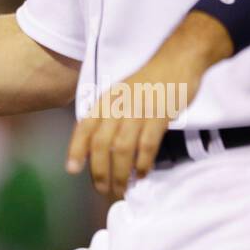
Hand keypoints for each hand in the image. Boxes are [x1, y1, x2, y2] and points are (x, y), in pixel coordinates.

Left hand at [66, 17, 222, 199]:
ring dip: (120, 173)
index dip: (76, 149)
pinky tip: (142, 174)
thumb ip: (110, 115)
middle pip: (101, 144)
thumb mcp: (121, 94)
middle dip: (99, 170)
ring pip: (122, 148)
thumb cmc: (149, 81)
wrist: (177, 60)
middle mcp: (118, 105)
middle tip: (102, 189)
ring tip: (121, 188)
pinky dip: (143, 163)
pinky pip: (147, 144)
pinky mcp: (159, 115)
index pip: (84, 127)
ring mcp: (138, 110)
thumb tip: (98, 146)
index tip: (72, 170)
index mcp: (106, 100)